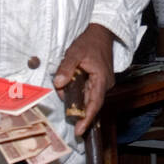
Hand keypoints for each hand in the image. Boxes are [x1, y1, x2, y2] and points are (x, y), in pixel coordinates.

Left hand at [54, 23, 114, 137]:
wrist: (101, 33)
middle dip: (76, 109)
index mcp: (101, 79)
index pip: (94, 104)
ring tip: (64, 91)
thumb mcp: (75, 52)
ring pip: (88, 97)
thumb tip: (59, 84)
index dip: (86, 119)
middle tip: (65, 113)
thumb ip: (66, 68)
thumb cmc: (89, 42)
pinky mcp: (99, 81)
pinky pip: (89, 91)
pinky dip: (79, 93)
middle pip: (90, 103)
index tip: (79, 131)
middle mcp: (105, 84)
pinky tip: (69, 89)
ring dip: (76, 99)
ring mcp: (103, 83)